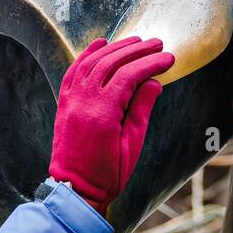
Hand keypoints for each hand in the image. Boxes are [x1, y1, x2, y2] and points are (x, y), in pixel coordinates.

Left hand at [49, 37, 174, 213]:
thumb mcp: (132, 145)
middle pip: (110, 63)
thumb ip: (141, 110)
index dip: (151, 63)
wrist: (74, 191)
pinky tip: (100, 45)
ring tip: (135, 41)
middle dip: (136, 50)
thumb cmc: (106, 175)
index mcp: (102, 114)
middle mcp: (83, 102)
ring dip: (114, 48)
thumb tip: (153, 83)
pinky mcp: (64, 104)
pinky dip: (87, 55)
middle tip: (156, 43)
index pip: (129, 76)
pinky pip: (73, 72)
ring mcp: (70, 101)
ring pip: (91, 63)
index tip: (168, 58)